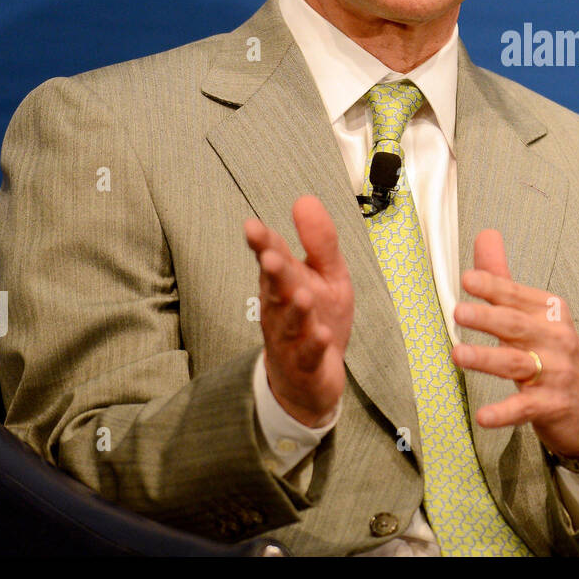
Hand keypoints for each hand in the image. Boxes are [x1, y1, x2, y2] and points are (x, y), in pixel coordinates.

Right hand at [244, 196, 351, 426]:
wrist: (311, 379)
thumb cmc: (316, 318)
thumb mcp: (327, 275)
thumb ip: (319, 241)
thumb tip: (304, 199)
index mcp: (284, 282)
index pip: (272, 257)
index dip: (262, 243)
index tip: (251, 227)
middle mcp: (280, 308)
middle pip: (275, 289)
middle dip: (273, 274)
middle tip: (270, 258)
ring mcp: (290, 339)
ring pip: (290, 323)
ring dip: (295, 309)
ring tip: (303, 295)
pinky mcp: (305, 365)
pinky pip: (308, 355)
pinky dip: (314, 345)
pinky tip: (323, 335)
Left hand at [451, 229, 578, 461]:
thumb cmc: (555, 357)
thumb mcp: (535, 317)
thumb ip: (505, 280)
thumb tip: (485, 234)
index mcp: (550, 312)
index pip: (517, 296)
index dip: (493, 287)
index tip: (467, 279)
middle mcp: (555, 338)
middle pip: (517, 325)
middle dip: (488, 318)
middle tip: (459, 312)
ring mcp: (556, 373)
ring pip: (517, 363)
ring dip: (487, 359)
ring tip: (457, 355)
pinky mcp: (553, 406)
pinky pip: (525, 407)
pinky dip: (505, 412)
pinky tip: (484, 417)